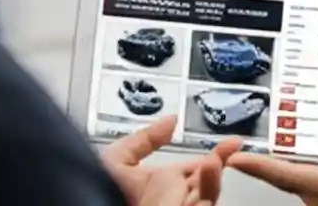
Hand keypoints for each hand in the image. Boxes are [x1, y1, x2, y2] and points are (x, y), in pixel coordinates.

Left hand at [101, 115, 241, 204]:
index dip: (217, 154)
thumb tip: (172, 120)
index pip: (199, 169)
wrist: (86, 204)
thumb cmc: (94, 194)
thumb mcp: (117, 160)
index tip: (231, 142)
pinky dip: (205, 195)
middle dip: (220, 162)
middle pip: (208, 182)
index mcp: (166, 183)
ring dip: (213, 178)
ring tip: (212, 160)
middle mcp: (176, 198)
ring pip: (207, 196)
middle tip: (231, 145)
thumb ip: (144, 139)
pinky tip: (202, 182)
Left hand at [227, 115, 317, 205]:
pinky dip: (292, 175)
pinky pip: (305, 190)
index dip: (262, 169)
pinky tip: (292, 158)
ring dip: (275, 170)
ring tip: (255, 148)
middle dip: (260, 166)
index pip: (291, 179)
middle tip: (235, 145)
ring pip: (293, 187)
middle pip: (284, 182)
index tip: (235, 159)